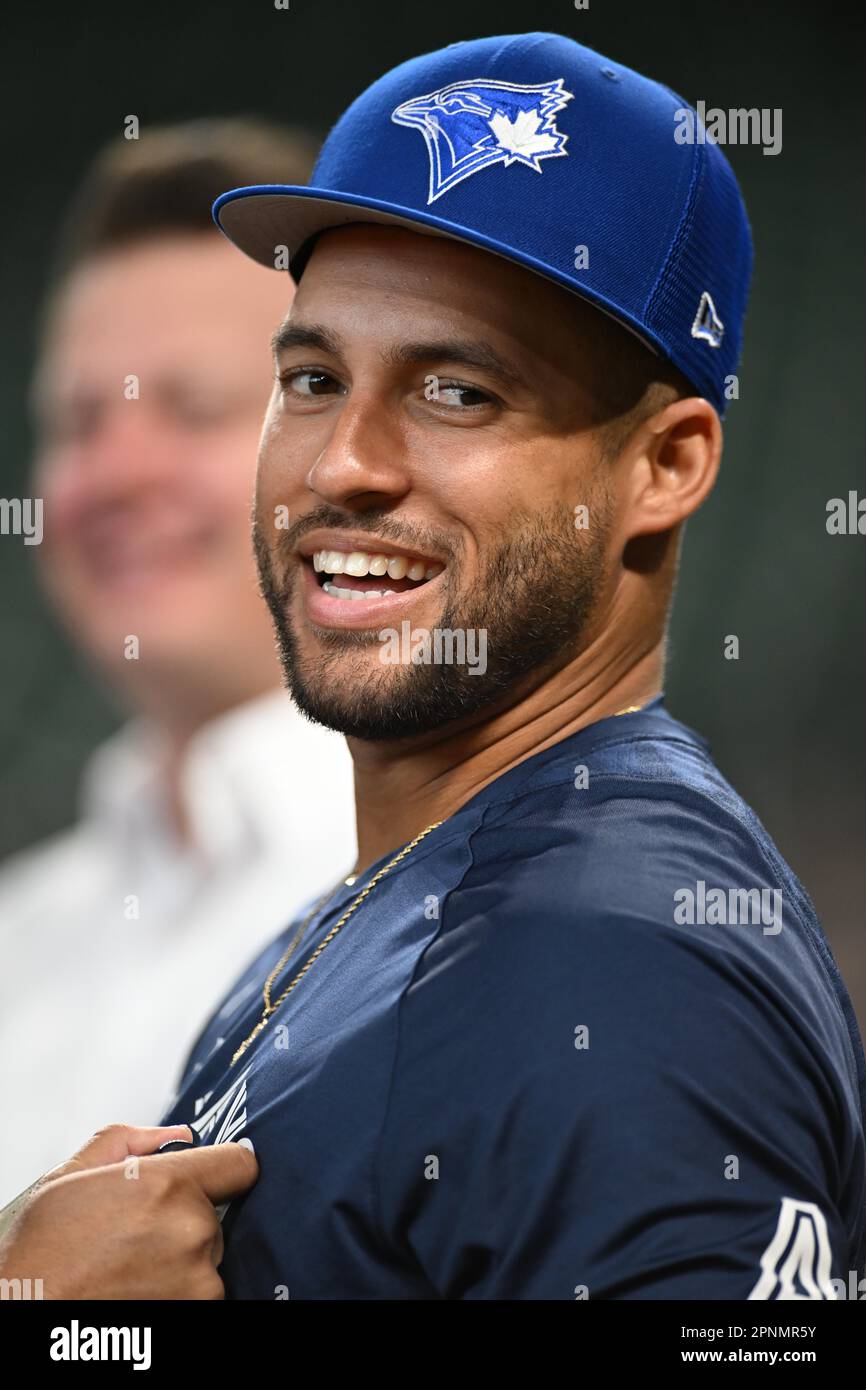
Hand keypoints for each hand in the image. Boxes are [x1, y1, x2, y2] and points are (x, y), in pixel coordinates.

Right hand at [0, 1123, 258, 1298]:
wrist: (24, 1315)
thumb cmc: (41, 1251)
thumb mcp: (71, 1175)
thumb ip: (130, 1140)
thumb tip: (179, 1135)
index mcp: (168, 1184)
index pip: (241, 1164)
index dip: (225, 1169)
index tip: (214, 1177)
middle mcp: (192, 1229)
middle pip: (216, 1214)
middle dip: (186, 1220)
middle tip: (139, 1234)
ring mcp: (198, 1279)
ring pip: (207, 1257)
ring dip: (183, 1260)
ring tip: (132, 1267)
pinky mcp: (197, 1313)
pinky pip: (203, 1292)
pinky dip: (180, 1291)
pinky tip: (139, 1289)